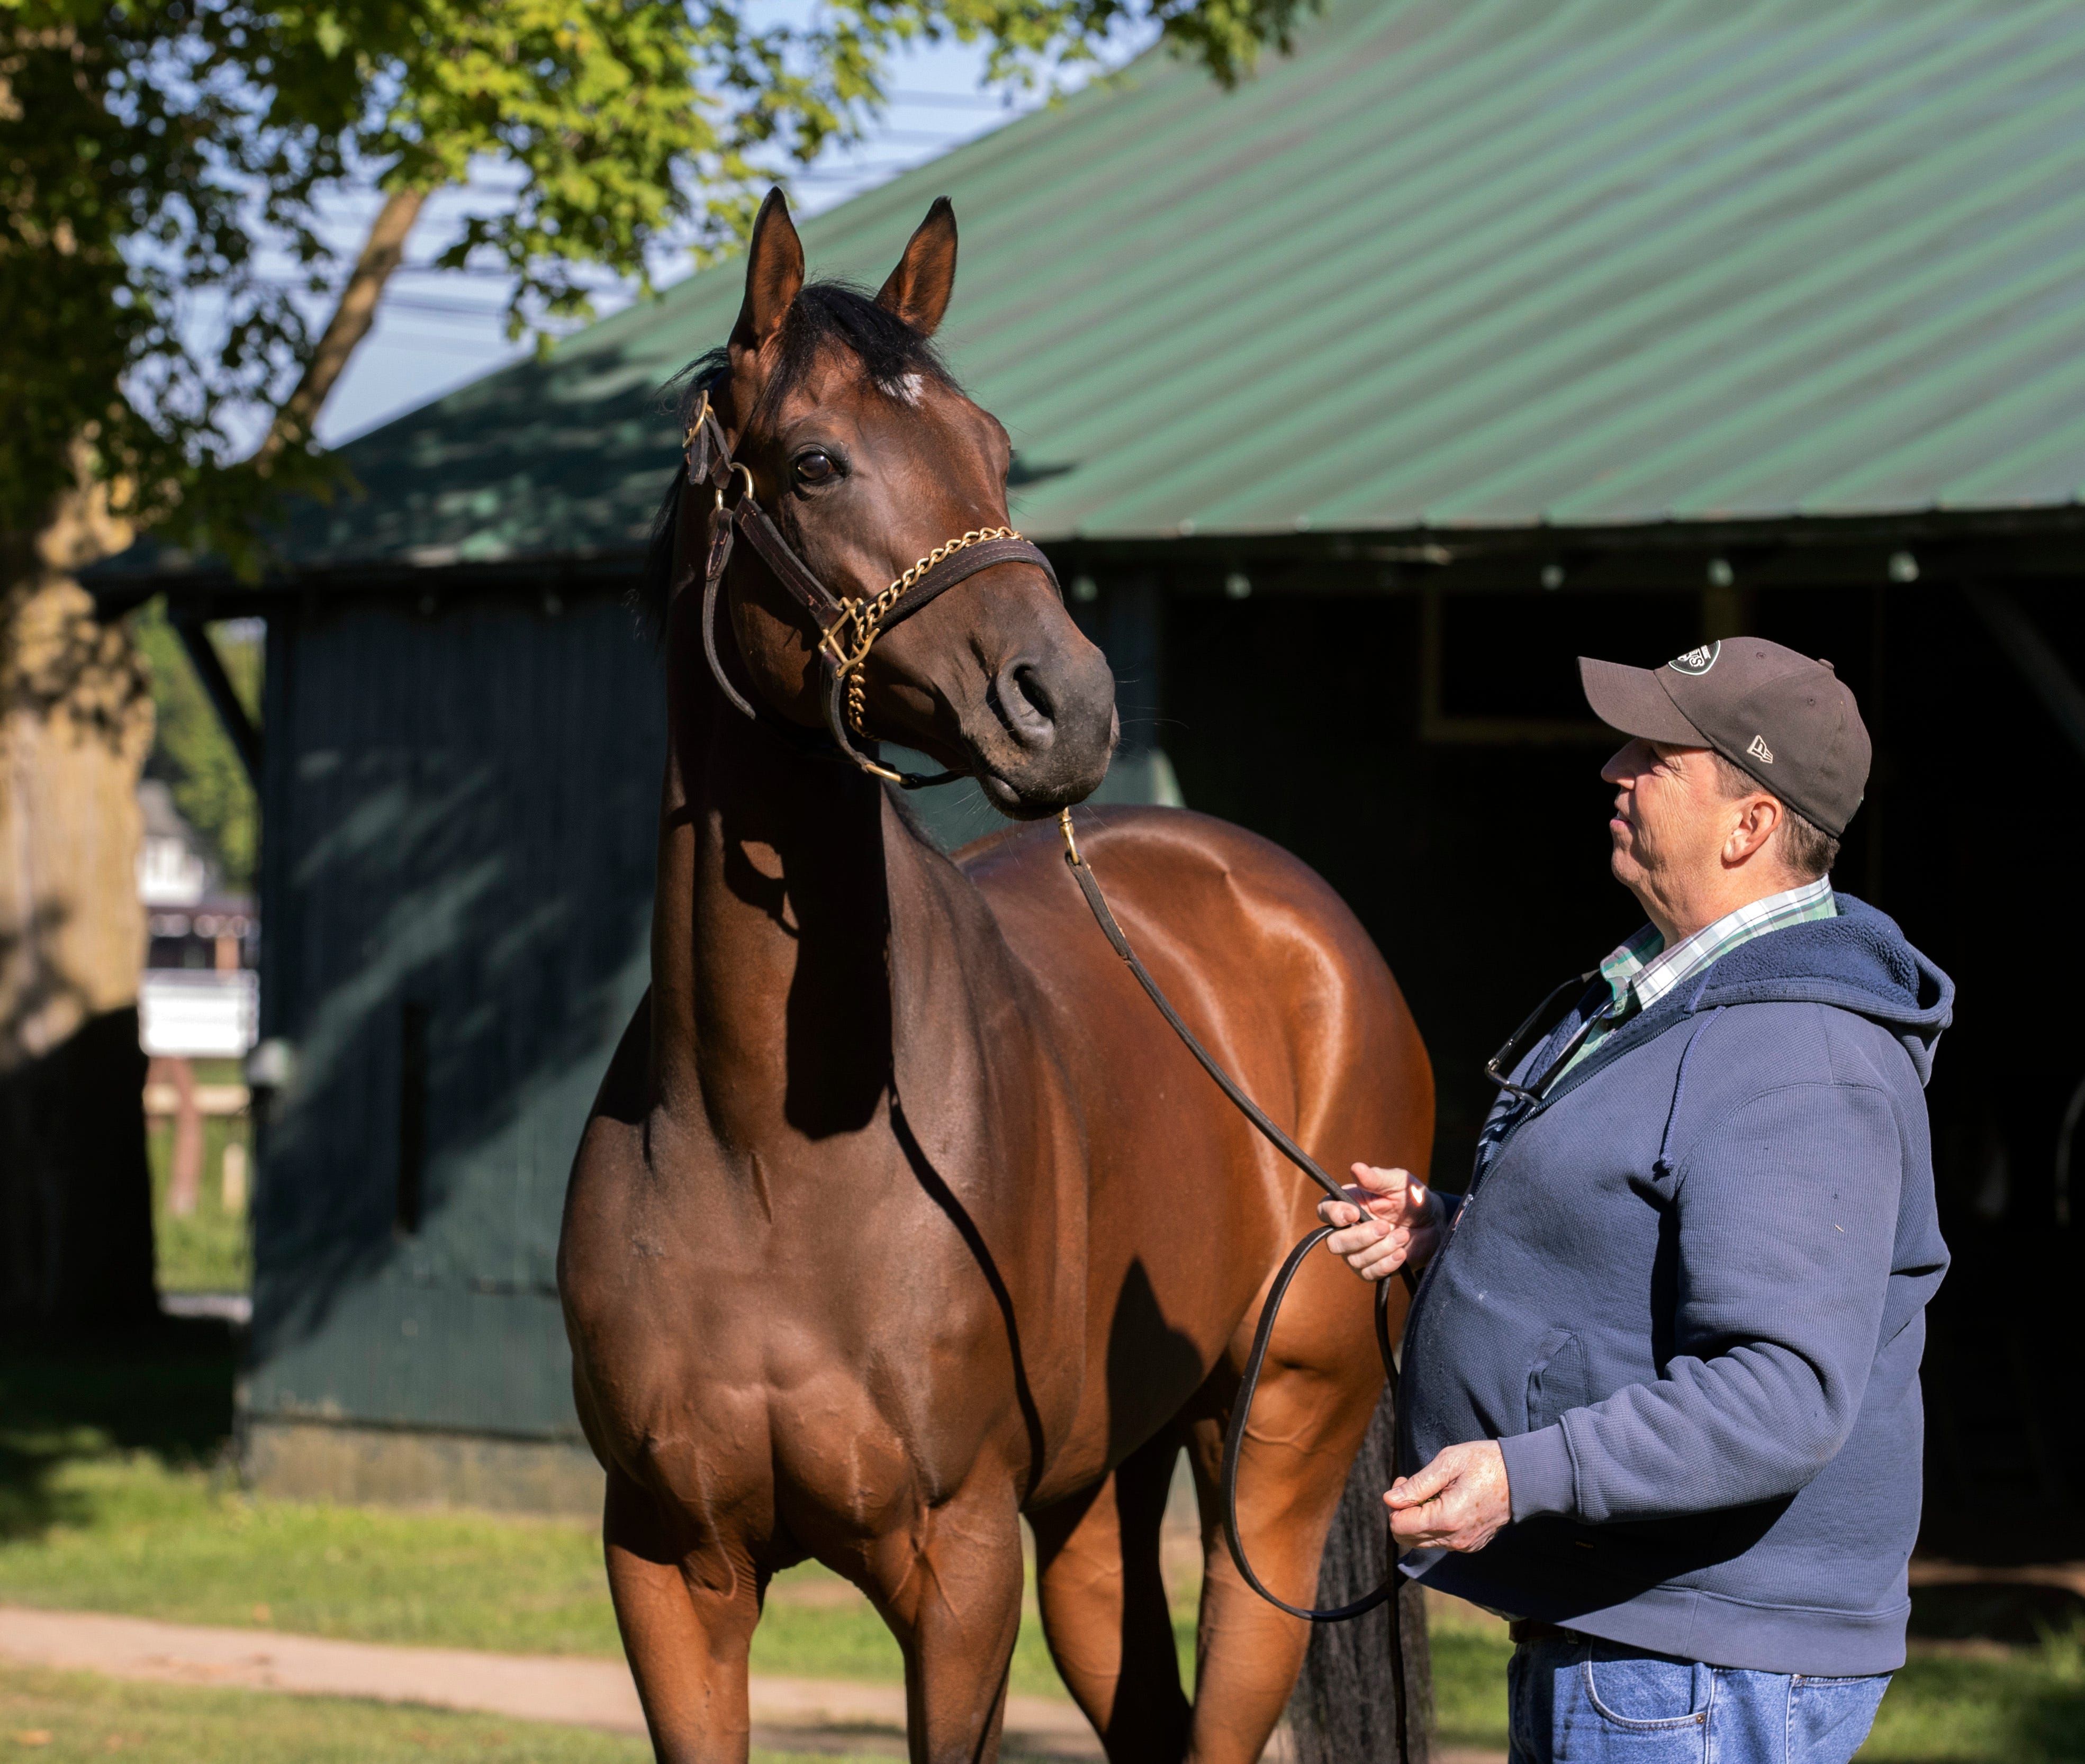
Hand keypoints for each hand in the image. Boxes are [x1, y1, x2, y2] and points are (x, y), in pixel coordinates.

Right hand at [1317, 1164, 1441, 1281]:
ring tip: (1403, 1236)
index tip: (1354, 1213)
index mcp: (1348, 1204)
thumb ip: (1377, 1178)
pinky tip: (1402, 1253)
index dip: (1334, 1214)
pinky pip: (1370, 1274)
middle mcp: (1347, 1230)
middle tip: (1385, 1227)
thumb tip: (1356, 1168)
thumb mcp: (1398, 1182)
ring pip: (1354, 1260)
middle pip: (1334, 1242)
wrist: (1435, 1223)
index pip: (1325, 1211)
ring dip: (1380, 1249)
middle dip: (1359, 1237)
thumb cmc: (1412, 1198)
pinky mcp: (1373, 1268)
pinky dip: (1387, 1264)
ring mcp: (1359, 1252)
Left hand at [1386, 1441, 1510, 1552]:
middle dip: (1403, 1511)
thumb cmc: (1486, 1463)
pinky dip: (1434, 1524)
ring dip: (1418, 1518)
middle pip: (1407, 1538)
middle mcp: (1455, 1539)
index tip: (1406, 1481)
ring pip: (1422, 1540)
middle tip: (1415, 1485)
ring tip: (1434, 1492)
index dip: (1395, 1502)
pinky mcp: (1471, 1544)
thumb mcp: (1448, 1462)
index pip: (1399, 1526)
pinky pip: (1440, 1540)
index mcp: (1447, 1519)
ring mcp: (1464, 1545)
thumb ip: (1417, 1484)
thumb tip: (1389, 1500)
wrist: (1524, 1477)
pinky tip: (1447, 1502)